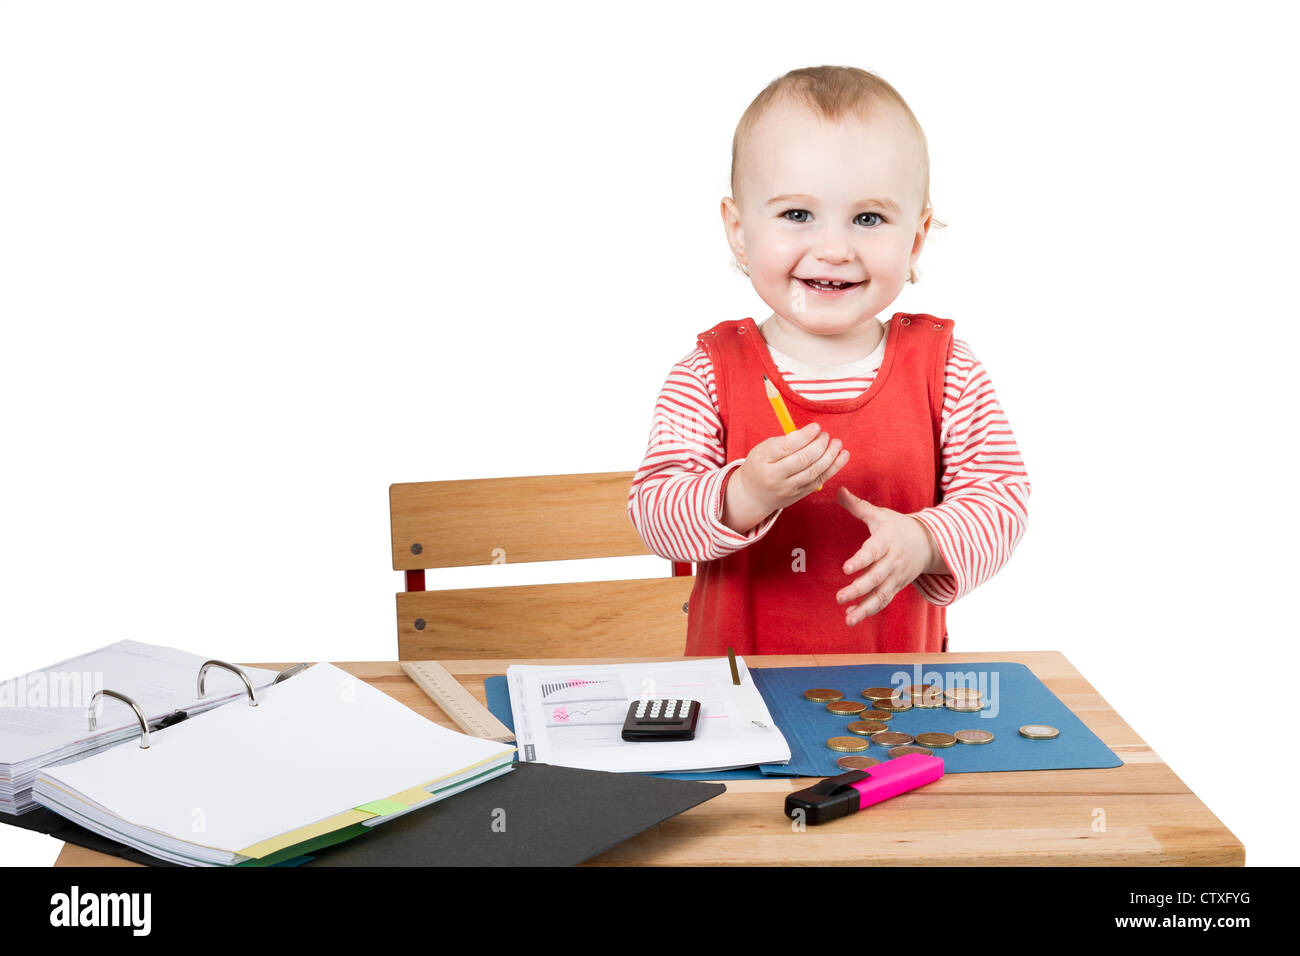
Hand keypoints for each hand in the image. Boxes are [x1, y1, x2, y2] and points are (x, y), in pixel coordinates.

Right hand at [733, 422, 849, 518]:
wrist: (753, 495)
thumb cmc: (760, 465)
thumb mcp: (763, 449)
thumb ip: (784, 441)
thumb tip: (810, 433)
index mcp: (763, 460)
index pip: (788, 446)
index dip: (805, 435)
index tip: (816, 427)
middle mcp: (775, 476)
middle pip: (803, 459)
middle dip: (819, 445)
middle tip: (825, 435)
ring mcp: (788, 488)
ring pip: (814, 471)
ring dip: (830, 455)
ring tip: (837, 443)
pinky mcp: (799, 495)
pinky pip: (819, 480)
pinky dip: (834, 467)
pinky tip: (843, 456)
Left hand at [835, 487, 939, 625]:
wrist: (927, 543)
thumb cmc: (897, 527)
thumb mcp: (880, 514)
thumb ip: (857, 506)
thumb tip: (838, 490)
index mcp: (887, 541)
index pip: (873, 552)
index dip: (860, 560)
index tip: (846, 568)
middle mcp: (892, 561)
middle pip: (876, 578)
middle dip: (858, 589)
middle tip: (839, 597)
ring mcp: (896, 576)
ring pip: (881, 595)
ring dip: (864, 608)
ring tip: (848, 619)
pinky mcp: (896, 587)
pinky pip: (883, 601)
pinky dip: (869, 610)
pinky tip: (852, 616)